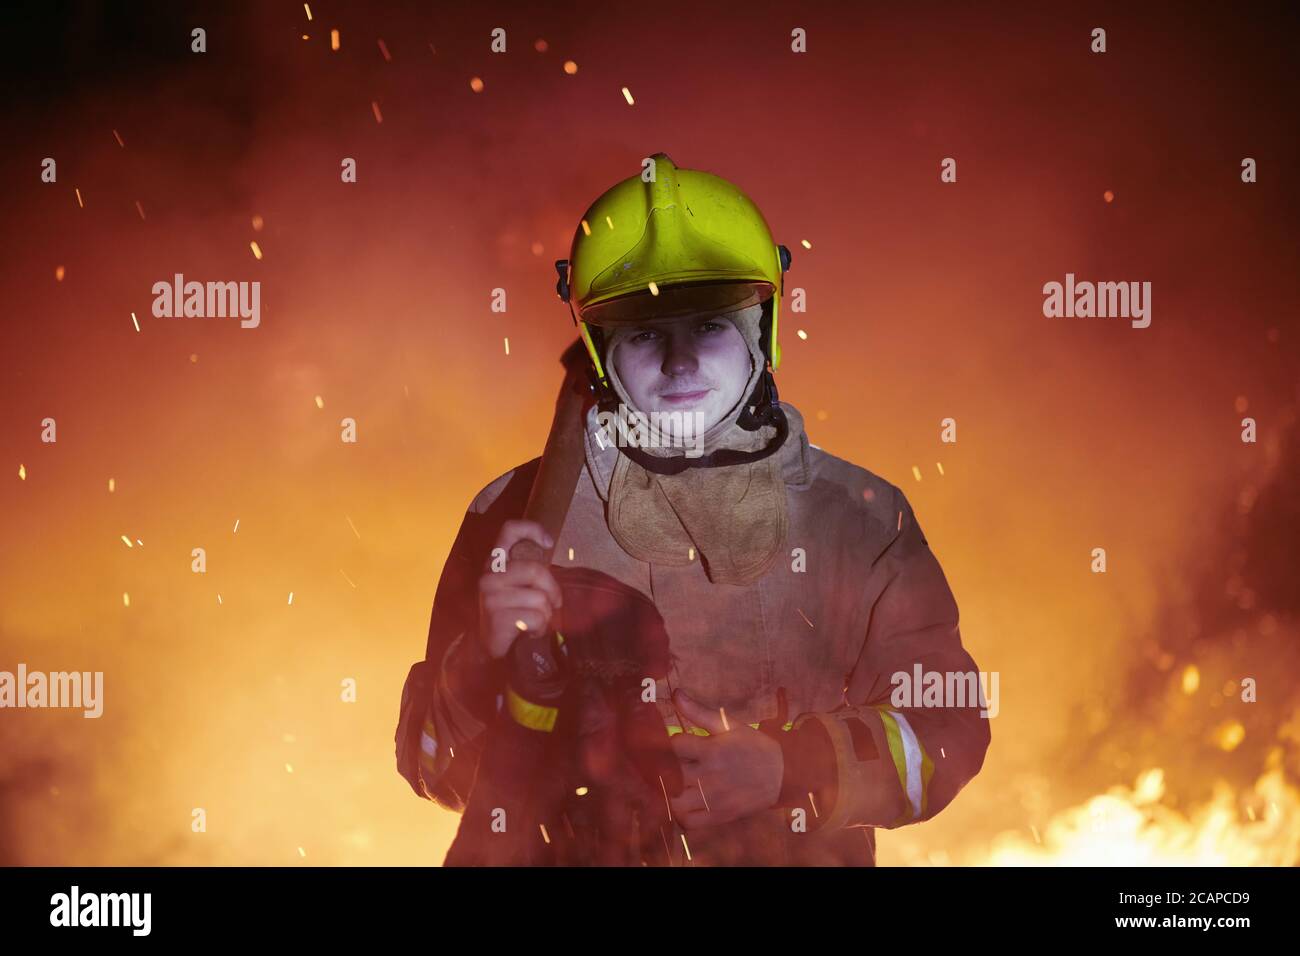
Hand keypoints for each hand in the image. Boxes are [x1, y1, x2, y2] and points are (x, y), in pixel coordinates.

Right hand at [477, 520, 562, 659]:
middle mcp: (489, 575)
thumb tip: (550, 548)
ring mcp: (491, 595)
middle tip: (554, 603)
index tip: (549, 542)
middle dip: (553, 590)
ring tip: (534, 620)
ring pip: (540, 599)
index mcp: (495, 562)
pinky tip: (528, 630)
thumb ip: (530, 570)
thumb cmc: (510, 611)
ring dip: (546, 615)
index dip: (531, 529)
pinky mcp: (498, 617)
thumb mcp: (517, 585)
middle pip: (536, 570)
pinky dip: (540, 628)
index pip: (508, 530)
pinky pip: (536, 618)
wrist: (488, 644)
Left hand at [667, 690, 783, 829]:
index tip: (670, 743)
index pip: (674, 745)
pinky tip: (683, 803)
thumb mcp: (729, 725)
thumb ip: (699, 712)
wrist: (783, 774)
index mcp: (712, 750)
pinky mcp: (719, 816)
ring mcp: (714, 799)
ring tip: (672, 784)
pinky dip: (680, 815)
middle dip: (662, 768)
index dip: (667, 742)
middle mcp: (710, 776)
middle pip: (669, 775)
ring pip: (674, 802)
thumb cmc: (754, 746)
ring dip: (667, 793)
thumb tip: (675, 693)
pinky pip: (688, 822)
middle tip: (663, 765)